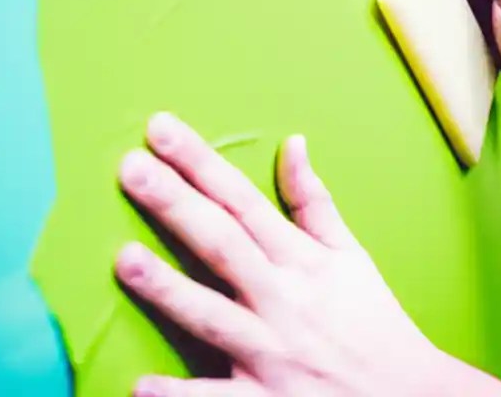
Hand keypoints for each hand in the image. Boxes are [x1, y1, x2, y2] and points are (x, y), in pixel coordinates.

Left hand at [115, 113, 447, 396]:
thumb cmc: (375, 324)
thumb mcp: (351, 257)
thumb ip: (313, 202)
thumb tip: (292, 142)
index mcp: (303, 260)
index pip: (244, 200)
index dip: (201, 163)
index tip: (161, 129)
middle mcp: (285, 300)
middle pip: (223, 244)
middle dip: (177, 204)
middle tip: (131, 167)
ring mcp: (274, 353)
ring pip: (214, 316)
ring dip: (170, 289)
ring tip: (125, 259)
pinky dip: (182, 396)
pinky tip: (142, 386)